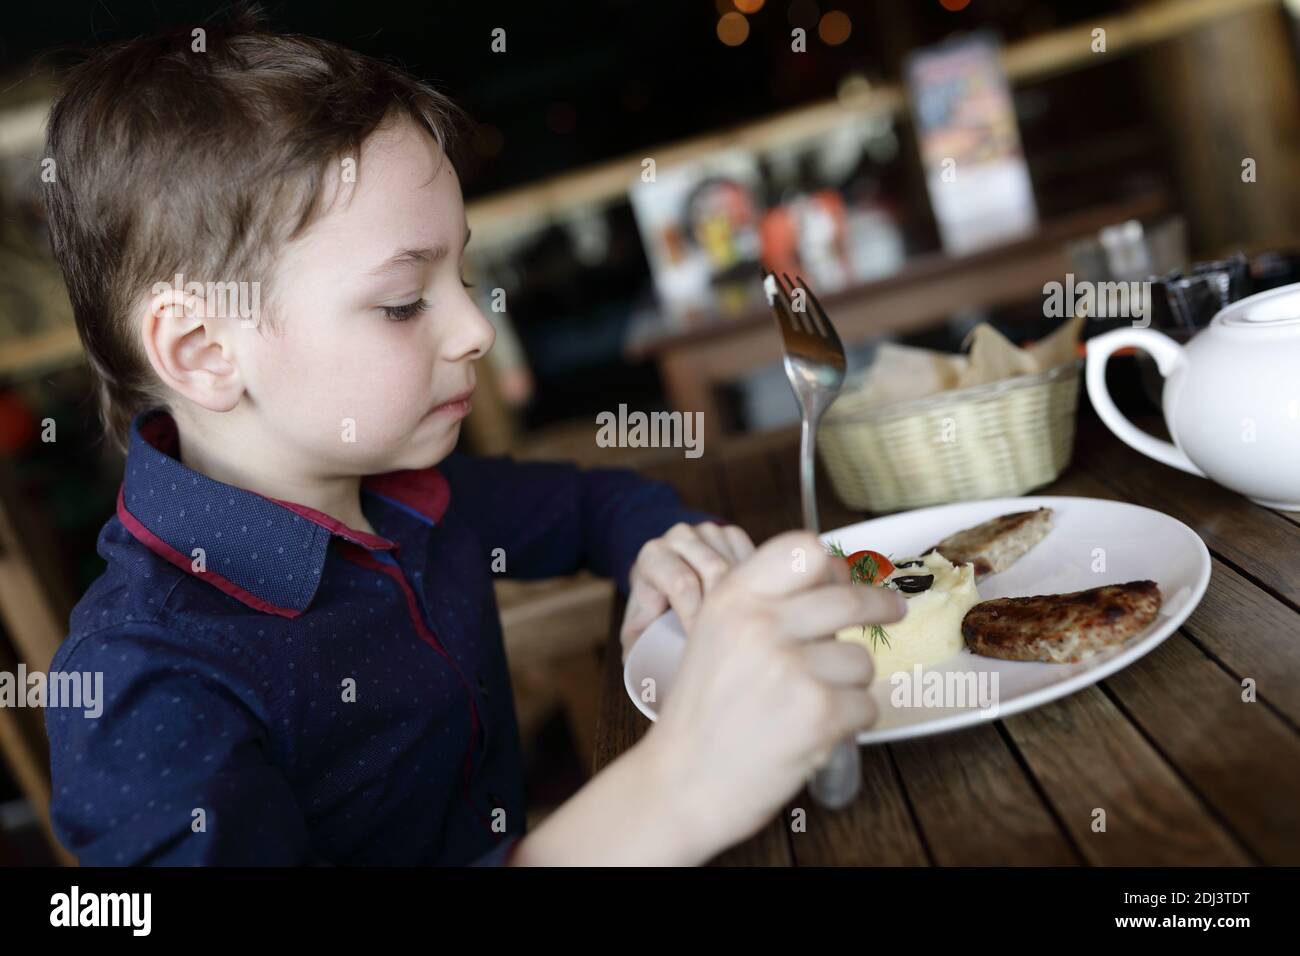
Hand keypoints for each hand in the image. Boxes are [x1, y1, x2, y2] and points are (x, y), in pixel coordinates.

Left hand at [620, 520, 754, 661]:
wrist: (662, 576)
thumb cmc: (649, 614)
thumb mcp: (636, 632)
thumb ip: (638, 651)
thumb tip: (655, 683)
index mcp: (653, 555)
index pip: (682, 584)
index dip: (698, 618)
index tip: (708, 651)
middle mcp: (679, 536)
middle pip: (716, 571)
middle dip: (730, 610)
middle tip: (740, 646)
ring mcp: (708, 532)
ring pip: (741, 563)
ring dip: (752, 596)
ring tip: (754, 631)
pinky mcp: (733, 534)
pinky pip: (756, 556)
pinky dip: (764, 582)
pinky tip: (764, 609)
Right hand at [639, 530, 907, 860]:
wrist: (680, 783)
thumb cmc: (703, 714)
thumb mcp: (715, 635)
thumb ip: (766, 605)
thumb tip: (840, 582)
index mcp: (731, 598)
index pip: (803, 549)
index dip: (832, 565)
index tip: (845, 578)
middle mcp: (760, 623)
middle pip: (848, 598)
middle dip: (879, 605)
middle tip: (891, 610)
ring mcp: (790, 667)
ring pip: (860, 659)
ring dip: (849, 683)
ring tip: (809, 704)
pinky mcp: (817, 712)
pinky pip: (866, 705)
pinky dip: (849, 722)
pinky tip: (814, 732)